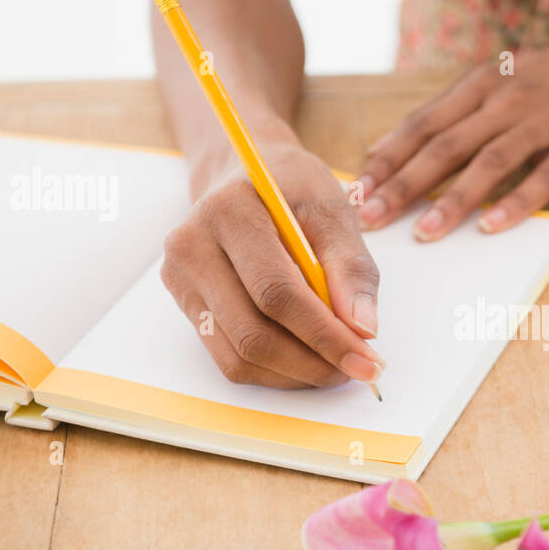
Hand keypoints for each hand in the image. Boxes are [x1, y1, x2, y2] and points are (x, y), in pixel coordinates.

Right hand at [161, 141, 383, 388]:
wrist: (243, 175)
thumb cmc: (292, 189)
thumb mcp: (333, 209)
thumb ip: (352, 268)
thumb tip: (363, 328)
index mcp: (230, 212)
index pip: (277, 293)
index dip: (326, 335)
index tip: (368, 360)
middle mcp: (192, 246)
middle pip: (253, 334)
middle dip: (314, 363)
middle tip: (357, 369)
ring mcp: (180, 278)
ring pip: (239, 357)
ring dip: (295, 374)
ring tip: (335, 365)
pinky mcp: (183, 303)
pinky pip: (228, 359)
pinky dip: (274, 371)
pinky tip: (305, 358)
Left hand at [355, 32, 548, 239]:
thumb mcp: (501, 81)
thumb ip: (452, 113)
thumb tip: (389, 148)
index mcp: (481, 84)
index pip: (423, 123)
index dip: (387, 158)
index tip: (356, 190)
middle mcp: (508, 98)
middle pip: (446, 144)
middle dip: (404, 183)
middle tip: (371, 218)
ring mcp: (546, 120)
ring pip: (490, 162)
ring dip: (453, 199)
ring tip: (423, 232)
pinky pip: (544, 177)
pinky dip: (516, 203)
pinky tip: (491, 228)